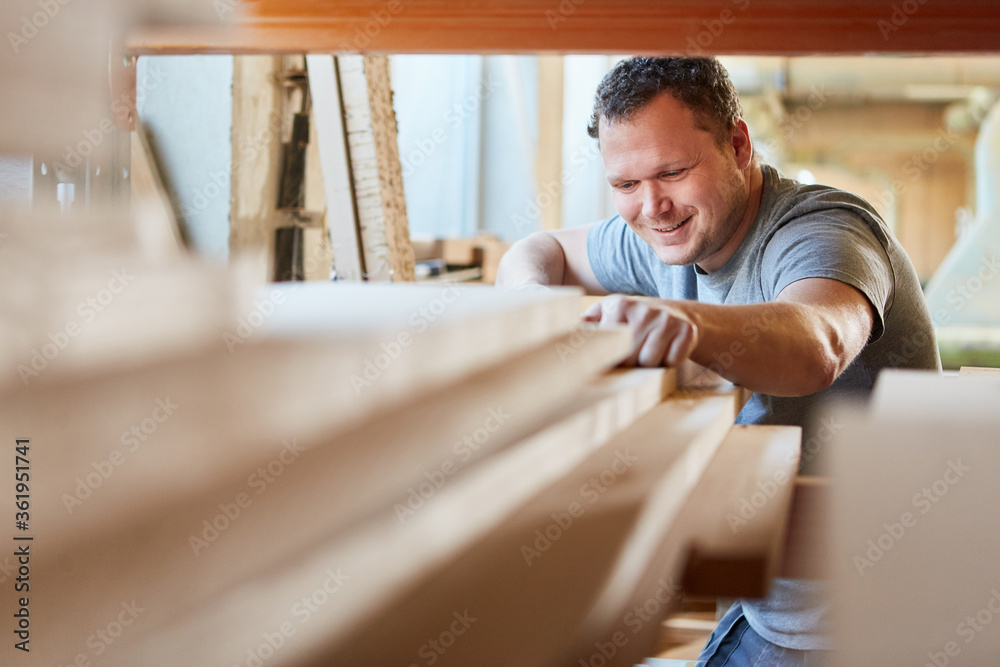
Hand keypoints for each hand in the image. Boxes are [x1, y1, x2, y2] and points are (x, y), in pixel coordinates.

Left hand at [582, 295, 698, 367]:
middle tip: (635, 350)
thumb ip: (588, 323)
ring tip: (650, 349)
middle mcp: (643, 309)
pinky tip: (667, 349)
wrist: (679, 313)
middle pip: (628, 358)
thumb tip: (564, 331)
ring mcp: (666, 319)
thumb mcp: (609, 314)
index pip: (606, 346)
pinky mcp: (686, 330)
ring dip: (650, 363)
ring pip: (649, 362)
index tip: (611, 355)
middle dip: (630, 361)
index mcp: (619, 305)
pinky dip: (669, 361)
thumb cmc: (635, 320)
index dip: (609, 357)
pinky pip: (672, 361)